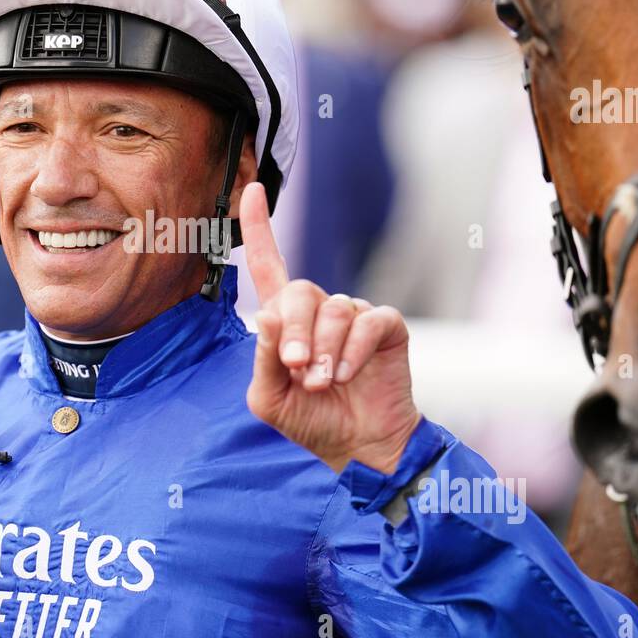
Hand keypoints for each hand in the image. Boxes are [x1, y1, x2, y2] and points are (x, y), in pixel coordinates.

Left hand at [241, 182, 419, 474]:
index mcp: (285, 322)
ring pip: (333, 309)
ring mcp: (354, 316)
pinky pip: (367, 322)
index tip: (253, 190)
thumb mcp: (270, 398)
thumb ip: (263, 359)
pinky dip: (353, 350)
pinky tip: (346, 375)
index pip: (268, 265)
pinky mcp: (385, 327)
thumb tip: (264, 315)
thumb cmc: (311, 421)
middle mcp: (319, 311)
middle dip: (294, 331)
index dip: (260, 228)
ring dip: (324, 350)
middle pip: (300, 290)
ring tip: (322, 383)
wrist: (358, 446)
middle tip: (297, 369)